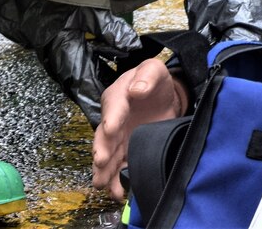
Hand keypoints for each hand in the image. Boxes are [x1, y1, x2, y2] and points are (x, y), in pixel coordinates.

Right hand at [91, 57, 189, 200]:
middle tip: (101, 161)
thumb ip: (147, 75)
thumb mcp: (153, 69)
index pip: (113, 107)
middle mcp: (112, 119)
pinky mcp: (126, 149)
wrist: (161, 95)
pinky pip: (119, 166)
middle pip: (104, 136)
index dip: (112, 119)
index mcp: (117, 96)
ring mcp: (118, 137)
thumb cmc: (152, 79)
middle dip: (102, 149)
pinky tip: (117, 192)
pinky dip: (117, 179)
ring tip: (104, 186)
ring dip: (105, 171)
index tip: (111, 130)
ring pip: (107, 155)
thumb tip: (137, 89)